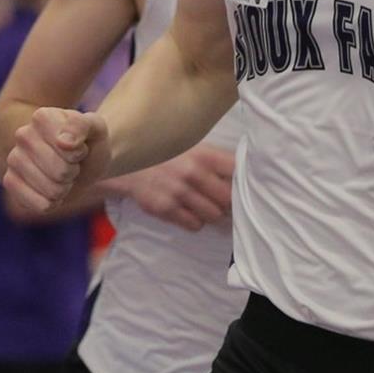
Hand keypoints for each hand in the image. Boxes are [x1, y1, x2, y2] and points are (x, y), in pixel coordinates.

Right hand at [4, 108, 110, 217]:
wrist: (83, 161)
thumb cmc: (89, 142)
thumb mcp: (96, 128)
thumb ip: (82, 126)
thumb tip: (62, 142)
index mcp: (42, 117)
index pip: (67, 147)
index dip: (80, 152)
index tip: (79, 147)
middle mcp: (23, 135)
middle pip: (60, 171)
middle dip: (73, 171)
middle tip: (71, 163)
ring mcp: (13, 159)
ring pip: (52, 190)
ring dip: (65, 187)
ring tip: (62, 174)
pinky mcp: (10, 182)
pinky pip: (40, 205)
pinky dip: (54, 202)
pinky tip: (51, 189)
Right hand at [122, 144, 236, 230]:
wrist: (129, 164)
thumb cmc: (168, 156)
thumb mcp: (193, 147)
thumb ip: (216, 160)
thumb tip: (244, 175)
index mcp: (203, 154)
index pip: (237, 172)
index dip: (243, 182)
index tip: (244, 187)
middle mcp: (192, 172)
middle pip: (228, 199)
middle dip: (228, 202)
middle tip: (222, 201)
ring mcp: (178, 192)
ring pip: (213, 215)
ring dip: (212, 213)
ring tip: (204, 205)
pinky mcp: (165, 208)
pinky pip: (194, 225)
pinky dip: (196, 221)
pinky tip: (189, 211)